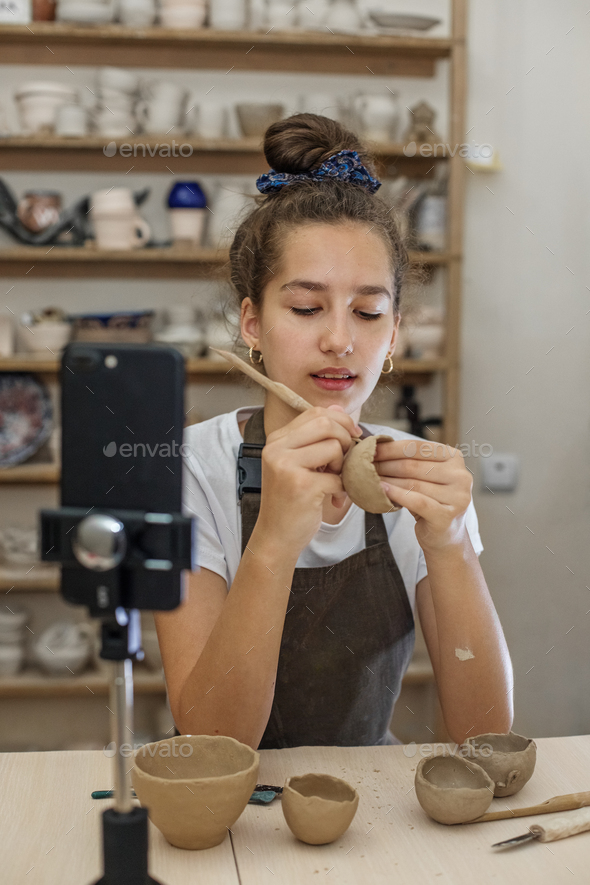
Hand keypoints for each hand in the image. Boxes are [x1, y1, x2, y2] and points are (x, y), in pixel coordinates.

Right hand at [255, 406, 361, 554]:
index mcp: (277, 440)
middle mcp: (277, 449)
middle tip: (344, 461)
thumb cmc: (291, 499)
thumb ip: (316, 436)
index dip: (340, 421)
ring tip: (334, 481)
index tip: (351, 437)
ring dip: (343, 466)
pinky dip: (341, 489)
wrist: (277, 536)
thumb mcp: (299, 462)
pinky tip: (332, 499)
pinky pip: (337, 477)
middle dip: (344, 439)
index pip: (315, 413)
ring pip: (333, 447)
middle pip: (325, 423)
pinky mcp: (301, 486)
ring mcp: (286, 466)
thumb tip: (338, 408)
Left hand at [373, 438, 472, 552]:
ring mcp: (457, 496)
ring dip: (387, 480)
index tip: (370, 449)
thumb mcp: (424, 478)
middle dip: (385, 465)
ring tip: (368, 478)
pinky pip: (417, 501)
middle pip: (413, 465)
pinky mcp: (447, 515)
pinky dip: (396, 495)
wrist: (445, 537)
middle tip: (363, 466)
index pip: (417, 447)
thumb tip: (374, 446)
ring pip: (412, 483)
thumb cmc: (431, 502)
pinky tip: (382, 490)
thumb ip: (409, 462)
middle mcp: (460, 475)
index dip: (391, 448)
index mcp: (455, 458)